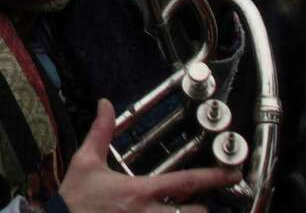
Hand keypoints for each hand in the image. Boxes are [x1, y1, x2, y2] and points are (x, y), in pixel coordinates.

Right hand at [56, 99, 238, 211]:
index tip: (232, 173)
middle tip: (207, 203)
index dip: (213, 177)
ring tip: (192, 210)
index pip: (185, 183)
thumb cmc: (73, 200)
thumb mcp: (85, 163)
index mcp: (139, 192)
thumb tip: (104, 104)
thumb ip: (100, 133)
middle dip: (205, 210)